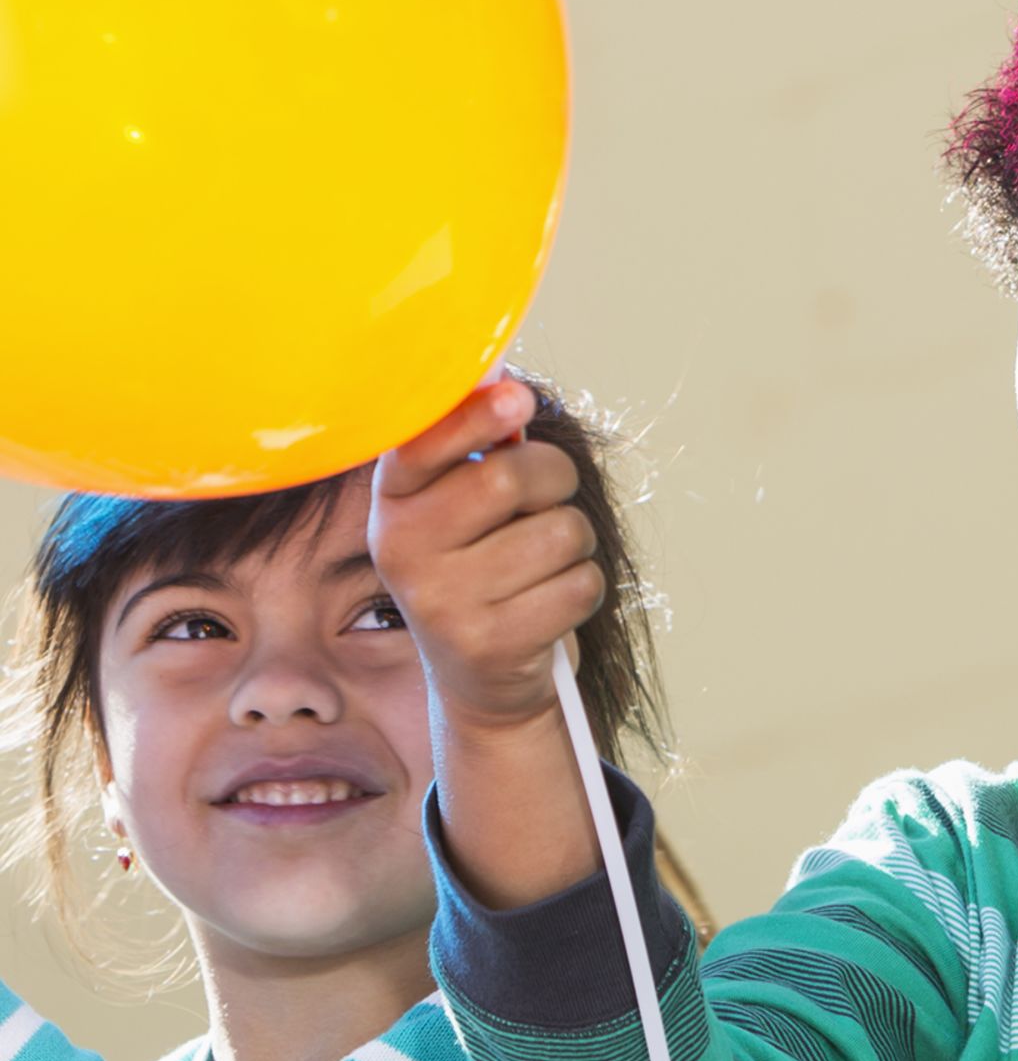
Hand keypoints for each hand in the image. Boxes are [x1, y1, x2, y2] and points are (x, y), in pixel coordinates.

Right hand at [370, 381, 604, 736]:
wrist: (480, 677)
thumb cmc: (483, 566)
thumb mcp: (461, 507)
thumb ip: (478, 448)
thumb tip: (506, 382)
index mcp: (392, 505)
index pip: (422, 444)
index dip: (474, 415)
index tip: (517, 397)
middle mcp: (403, 553)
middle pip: (508, 476)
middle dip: (553, 477)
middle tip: (547, 495)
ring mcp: (443, 604)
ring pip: (560, 531)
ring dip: (573, 541)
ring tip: (541, 563)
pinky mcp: (492, 645)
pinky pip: (581, 584)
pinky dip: (582, 588)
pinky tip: (547, 602)